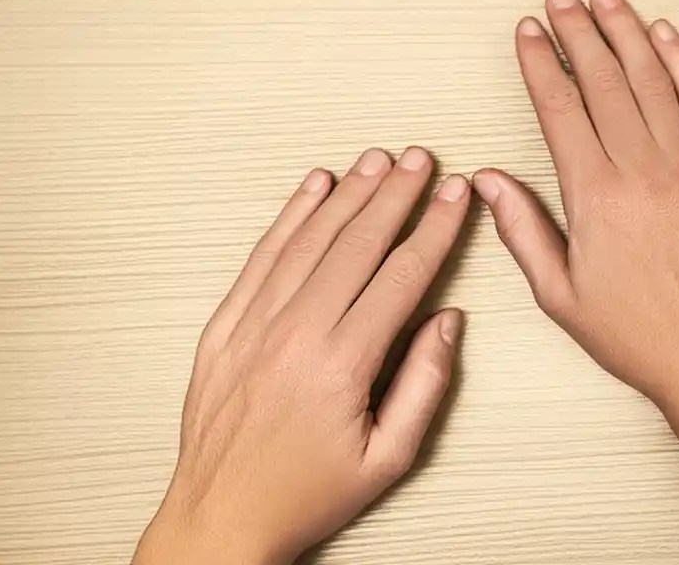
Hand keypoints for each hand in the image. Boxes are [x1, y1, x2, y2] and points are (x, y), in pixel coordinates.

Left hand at [134, 147, 470, 564]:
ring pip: (309, 241)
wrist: (221, 518)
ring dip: (348, 195)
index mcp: (342, 365)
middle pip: (356, 244)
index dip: (435, 229)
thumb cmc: (307, 494)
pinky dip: (290, 217)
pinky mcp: (223, 328)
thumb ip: (425, 385)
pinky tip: (314, 187)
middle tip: (423, 159)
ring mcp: (253, 326)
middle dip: (396, 195)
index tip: (457, 195)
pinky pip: (262, 258)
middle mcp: (295, 334)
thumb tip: (448, 321)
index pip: (401, 276)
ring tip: (379, 160)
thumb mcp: (389, 458)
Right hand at [473, 0, 678, 402]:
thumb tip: (490, 182)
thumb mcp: (561, 295)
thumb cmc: (639, 334)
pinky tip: (667, 37)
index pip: (560, 108)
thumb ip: (523, 231)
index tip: (527, 32)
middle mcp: (641, 169)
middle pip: (604, 81)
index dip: (539, 64)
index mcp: (594, 196)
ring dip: (626, 33)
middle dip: (577, 33)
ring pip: (652, 81)